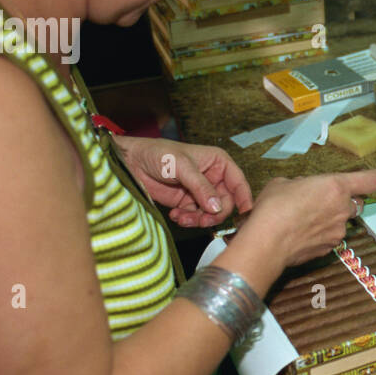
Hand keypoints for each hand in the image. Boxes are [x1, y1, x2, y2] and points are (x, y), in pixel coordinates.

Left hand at [113, 136, 253, 227]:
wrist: (131, 163)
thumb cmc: (157, 154)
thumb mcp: (182, 167)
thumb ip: (201, 187)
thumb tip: (217, 208)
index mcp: (219, 163)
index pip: (238, 183)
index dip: (244, 200)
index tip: (244, 215)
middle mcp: (213, 178)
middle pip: (226, 204)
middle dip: (214, 214)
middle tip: (201, 220)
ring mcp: (200, 193)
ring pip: (211, 214)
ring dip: (198, 220)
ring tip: (181, 217)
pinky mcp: (187, 203)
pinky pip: (195, 218)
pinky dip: (187, 220)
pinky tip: (175, 214)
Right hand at [230, 167, 375, 271]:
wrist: (267, 243)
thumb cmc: (273, 207)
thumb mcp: (284, 183)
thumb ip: (302, 185)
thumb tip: (303, 189)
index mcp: (336, 186)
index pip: (371, 180)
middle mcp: (342, 209)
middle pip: (356, 203)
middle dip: (346, 200)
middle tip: (326, 199)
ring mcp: (338, 231)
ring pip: (342, 222)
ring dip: (331, 218)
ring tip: (305, 218)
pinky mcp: (328, 249)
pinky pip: (330, 237)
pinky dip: (321, 234)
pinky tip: (301, 233)